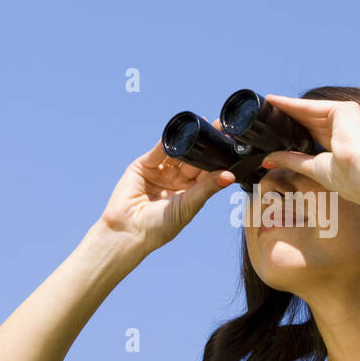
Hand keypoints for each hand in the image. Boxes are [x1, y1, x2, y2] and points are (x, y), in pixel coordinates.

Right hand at [99, 118, 234, 252]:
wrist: (129, 231)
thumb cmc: (160, 227)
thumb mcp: (188, 205)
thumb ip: (207, 187)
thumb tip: (230, 176)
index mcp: (191, 192)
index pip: (207, 171)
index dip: (217, 158)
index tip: (231, 145)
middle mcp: (176, 180)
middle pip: (193, 158)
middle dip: (204, 146)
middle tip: (218, 130)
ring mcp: (160, 172)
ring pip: (177, 152)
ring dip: (188, 141)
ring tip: (200, 129)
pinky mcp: (144, 166)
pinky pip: (157, 151)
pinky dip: (167, 143)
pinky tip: (178, 137)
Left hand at [258, 94, 359, 208]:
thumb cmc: (350, 179)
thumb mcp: (315, 167)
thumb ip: (293, 161)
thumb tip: (268, 162)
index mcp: (350, 145)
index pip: (319, 134)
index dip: (299, 131)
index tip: (279, 130)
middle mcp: (353, 127)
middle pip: (314, 120)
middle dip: (292, 118)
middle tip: (270, 115)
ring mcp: (351, 116)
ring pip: (312, 111)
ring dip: (289, 108)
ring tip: (269, 105)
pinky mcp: (345, 109)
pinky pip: (311, 106)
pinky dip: (292, 105)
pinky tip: (275, 102)